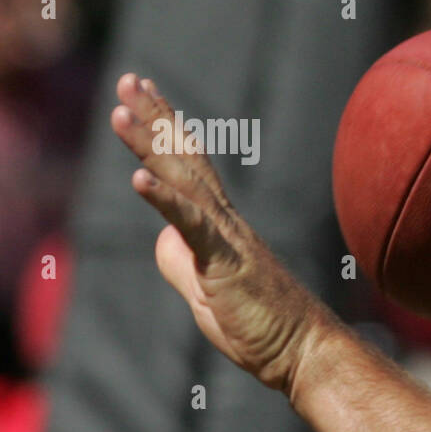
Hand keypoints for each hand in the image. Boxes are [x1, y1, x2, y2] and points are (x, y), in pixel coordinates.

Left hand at [109, 73, 334, 394]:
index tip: (145, 97)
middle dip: (155, 118)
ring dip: (150, 145)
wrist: (307, 352)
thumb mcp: (206, 293)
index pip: (190, 168)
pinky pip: (193, 226)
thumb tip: (162, 239)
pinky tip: (139, 178)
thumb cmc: (263, 328)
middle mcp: (227, 222)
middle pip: (185, 160)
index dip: (166, 130)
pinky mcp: (227, 263)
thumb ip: (182, 262)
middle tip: (130, 79)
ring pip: (184, 182)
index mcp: (222, 228)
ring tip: (121, 112)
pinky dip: (165, 200)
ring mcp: (228, 239)